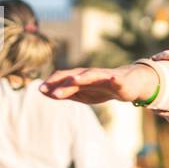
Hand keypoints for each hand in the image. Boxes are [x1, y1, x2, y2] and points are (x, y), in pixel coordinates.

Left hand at [40, 64, 159, 104]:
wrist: (128, 84)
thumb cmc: (103, 88)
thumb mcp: (82, 93)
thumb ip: (64, 92)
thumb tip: (43, 91)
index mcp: (81, 78)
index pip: (64, 78)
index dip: (52, 83)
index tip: (40, 89)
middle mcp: (91, 74)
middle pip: (75, 76)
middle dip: (63, 82)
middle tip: (50, 91)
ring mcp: (105, 76)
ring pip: (93, 75)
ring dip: (84, 77)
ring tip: (74, 80)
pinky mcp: (120, 81)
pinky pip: (117, 80)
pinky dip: (115, 79)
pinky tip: (114, 80)